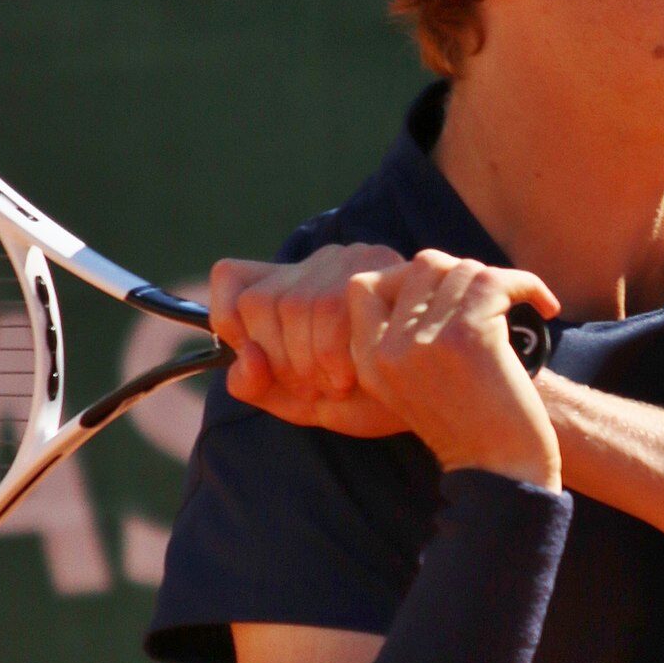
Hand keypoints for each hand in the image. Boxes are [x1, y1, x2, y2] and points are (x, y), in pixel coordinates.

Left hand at [210, 244, 408, 437]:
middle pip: (261, 301)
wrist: (435, 403)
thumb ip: (260, 388)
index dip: (228, 320)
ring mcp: (352, 259)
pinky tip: (355, 374)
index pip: (232, 278)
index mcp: (292, 287)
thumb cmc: (369, 398)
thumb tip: (245, 364)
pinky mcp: (382, 268)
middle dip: (279, 359)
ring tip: (337, 385)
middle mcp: (318, 264)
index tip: (256, 361)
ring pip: (295, 304)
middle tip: (312, 389)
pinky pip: (332, 307)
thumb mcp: (303, 403)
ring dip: (308, 361)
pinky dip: (332, 354)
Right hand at [345, 250, 562, 488]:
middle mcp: (388, 347)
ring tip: (517, 310)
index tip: (442, 298)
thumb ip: (401, 335)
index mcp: (367, 360)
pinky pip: (497, 280)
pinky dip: (529, 285)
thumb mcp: (409, 386)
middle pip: (422, 265)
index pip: (363, 284)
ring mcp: (425, 340)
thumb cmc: (467, 428)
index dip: (405, 278)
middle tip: (488, 303)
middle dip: (461, 275)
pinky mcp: (468, 336)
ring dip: (497, 283)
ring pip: (462, 269)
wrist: (502, 474)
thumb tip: (427, 270)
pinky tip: (545, 307)